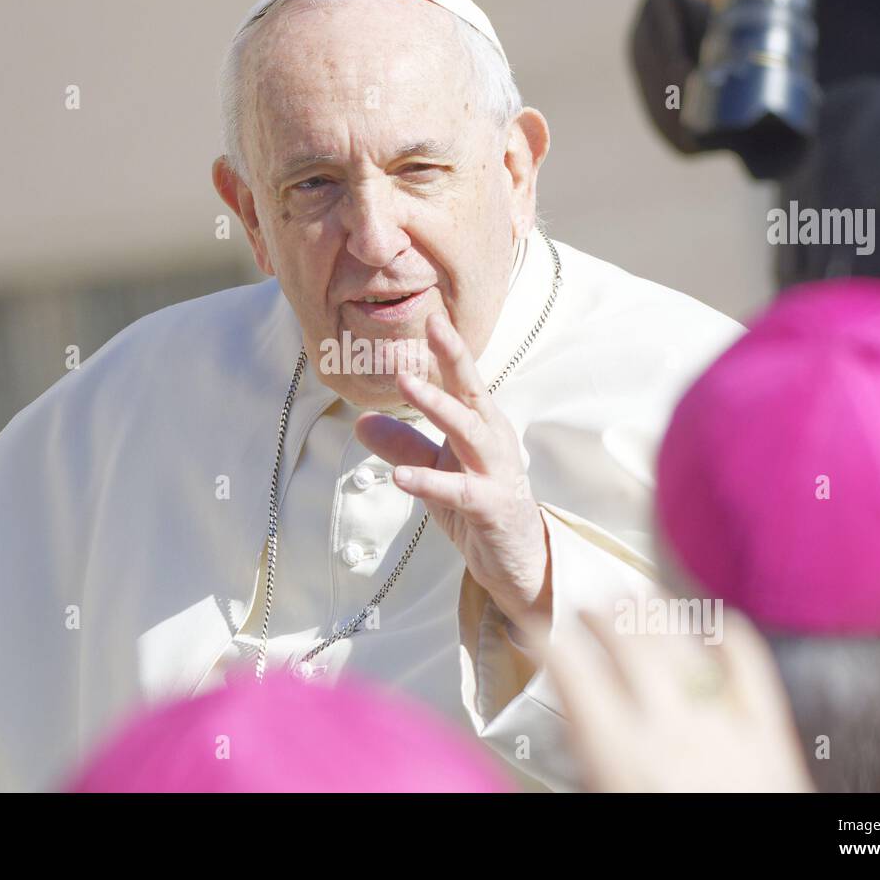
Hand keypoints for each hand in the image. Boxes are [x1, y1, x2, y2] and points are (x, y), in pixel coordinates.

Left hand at [354, 313, 551, 634]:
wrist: (517, 562)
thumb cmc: (479, 509)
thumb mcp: (437, 472)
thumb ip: (404, 445)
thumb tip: (362, 422)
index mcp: (482, 426)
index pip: (464, 380)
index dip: (449, 349)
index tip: (431, 317)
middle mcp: (494, 441)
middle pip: (473, 392)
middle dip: (451, 359)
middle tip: (426, 329)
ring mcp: (497, 473)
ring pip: (469, 430)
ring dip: (438, 406)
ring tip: (406, 385)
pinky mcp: (493, 508)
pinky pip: (458, 491)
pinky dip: (429, 482)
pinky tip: (399, 476)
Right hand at [541, 605, 814, 791]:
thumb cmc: (663, 844)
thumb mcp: (602, 800)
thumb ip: (584, 762)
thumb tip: (566, 725)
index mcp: (618, 752)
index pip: (570, 666)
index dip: (543, 635)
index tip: (530, 626)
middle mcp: (670, 727)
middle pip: (625, 638)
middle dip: (595, 612)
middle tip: (580, 608)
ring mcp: (724, 723)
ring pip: (682, 638)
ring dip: (650, 610)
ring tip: (631, 599)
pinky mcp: (768, 731)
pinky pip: (747, 662)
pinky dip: (726, 632)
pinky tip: (708, 620)